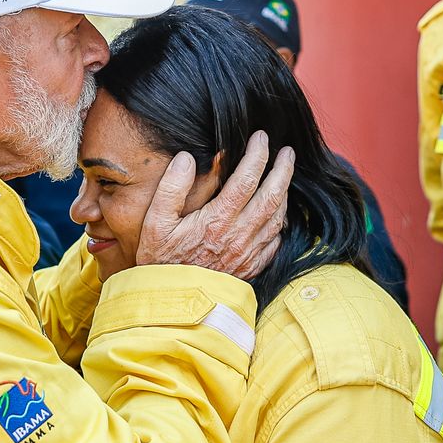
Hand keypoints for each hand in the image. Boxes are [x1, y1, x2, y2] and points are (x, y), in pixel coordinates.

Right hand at [137, 130, 293, 278]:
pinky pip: (275, 240)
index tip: (261, 137)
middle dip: (283, 169)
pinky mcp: (252, 268)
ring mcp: (249, 254)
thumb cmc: (160, 262)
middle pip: (272, 196)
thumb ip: (171, 188)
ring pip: (277, 217)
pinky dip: (280, 222)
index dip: (258, 154)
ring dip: (284, 193)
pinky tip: (277, 213)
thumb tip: (187, 158)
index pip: (247, 179)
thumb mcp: (155, 223)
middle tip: (288, 151)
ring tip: (284, 176)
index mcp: (217, 220)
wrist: (171, 305)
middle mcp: (239, 236)